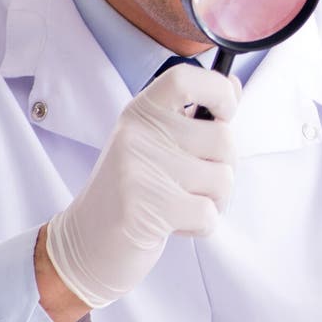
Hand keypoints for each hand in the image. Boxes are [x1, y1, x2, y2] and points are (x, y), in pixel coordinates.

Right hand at [45, 63, 240, 308]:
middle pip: (223, 138)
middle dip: (224, 166)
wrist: (86, 242)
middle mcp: (138, 134)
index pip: (184, 78)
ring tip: (183, 203)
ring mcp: (139, 170)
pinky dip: (202, 225)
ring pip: (222, 179)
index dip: (218, 91)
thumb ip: (196, 112)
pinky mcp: (145, 210)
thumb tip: (235, 84)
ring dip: (214, 199)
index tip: (226, 112)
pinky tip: (175, 223)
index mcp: (141, 111)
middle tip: (196, 181)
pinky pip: (208, 214)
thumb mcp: (157, 140)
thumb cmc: (134, 188)